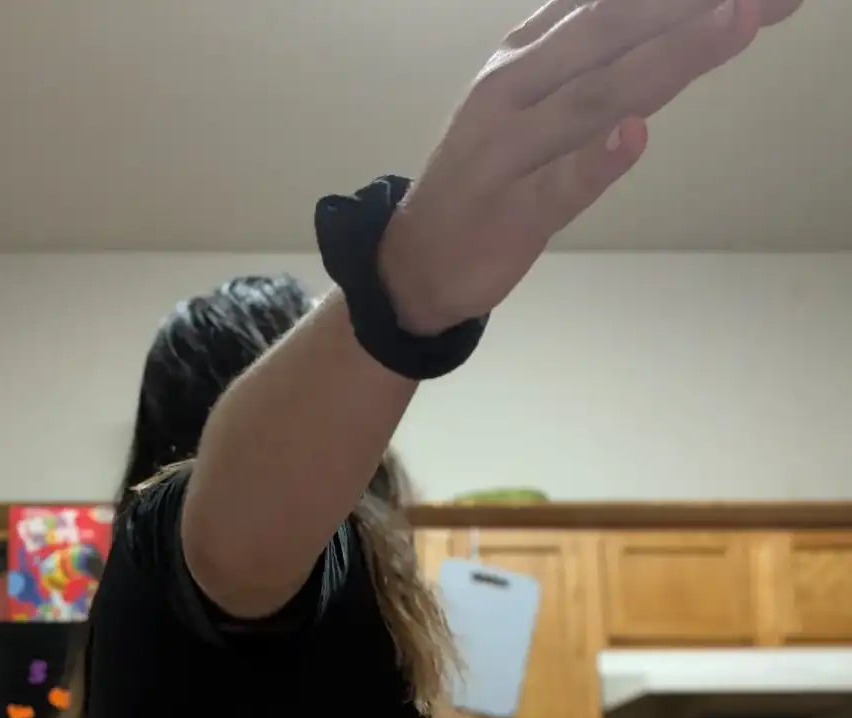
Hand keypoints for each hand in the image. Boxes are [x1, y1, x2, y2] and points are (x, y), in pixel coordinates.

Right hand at [380, 0, 804, 335]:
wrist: (413, 264)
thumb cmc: (485, 178)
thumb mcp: (527, 96)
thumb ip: (584, 54)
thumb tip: (653, 14)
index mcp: (525, 53)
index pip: (609, 2)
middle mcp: (515, 89)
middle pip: (614, 31)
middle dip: (690, 4)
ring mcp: (510, 152)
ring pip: (596, 97)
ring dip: (667, 58)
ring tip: (732, 23)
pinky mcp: (510, 216)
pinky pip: (557, 186)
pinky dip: (596, 160)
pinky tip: (635, 135)